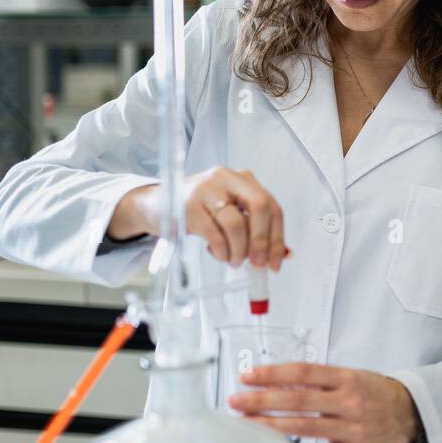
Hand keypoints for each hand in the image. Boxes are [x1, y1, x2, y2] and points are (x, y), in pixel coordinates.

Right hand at [109, 166, 287, 269]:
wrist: (156, 204)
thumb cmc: (199, 210)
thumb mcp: (230, 212)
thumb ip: (255, 229)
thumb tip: (285, 254)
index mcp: (243, 179)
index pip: (272, 206)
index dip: (277, 237)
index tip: (276, 262)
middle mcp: (227, 178)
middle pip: (260, 207)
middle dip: (262, 241)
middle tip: (258, 264)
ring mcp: (206, 189)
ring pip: (236, 223)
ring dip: (239, 250)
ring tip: (234, 260)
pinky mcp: (188, 206)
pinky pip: (214, 234)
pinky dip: (221, 250)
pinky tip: (219, 254)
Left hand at [229, 364, 421, 442]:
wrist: (407, 414)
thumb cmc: (373, 393)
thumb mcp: (349, 377)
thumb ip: (317, 381)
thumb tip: (277, 383)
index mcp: (346, 378)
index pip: (303, 372)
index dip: (272, 373)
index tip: (248, 376)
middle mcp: (348, 401)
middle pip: (298, 400)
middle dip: (262, 400)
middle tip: (237, 401)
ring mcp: (351, 428)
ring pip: (304, 427)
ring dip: (270, 426)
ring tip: (245, 424)